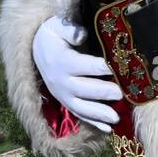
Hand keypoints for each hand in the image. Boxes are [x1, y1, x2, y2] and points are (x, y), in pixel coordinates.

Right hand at [32, 15, 121, 131]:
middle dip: (102, 92)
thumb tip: (81, 34)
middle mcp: (60, 81)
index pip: (82, 65)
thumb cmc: (53, 35)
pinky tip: (108, 130)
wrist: (36, 51)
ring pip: (81, 107)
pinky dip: (93, 123)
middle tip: (120, 94)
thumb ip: (69, 29)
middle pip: (83, 89)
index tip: (114, 68)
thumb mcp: (57, 26)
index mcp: (61, 61)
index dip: (98, 67)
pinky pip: (79, 114)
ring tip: (116, 119)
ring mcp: (62, 94)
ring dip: (99, 114)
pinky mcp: (66, 102)